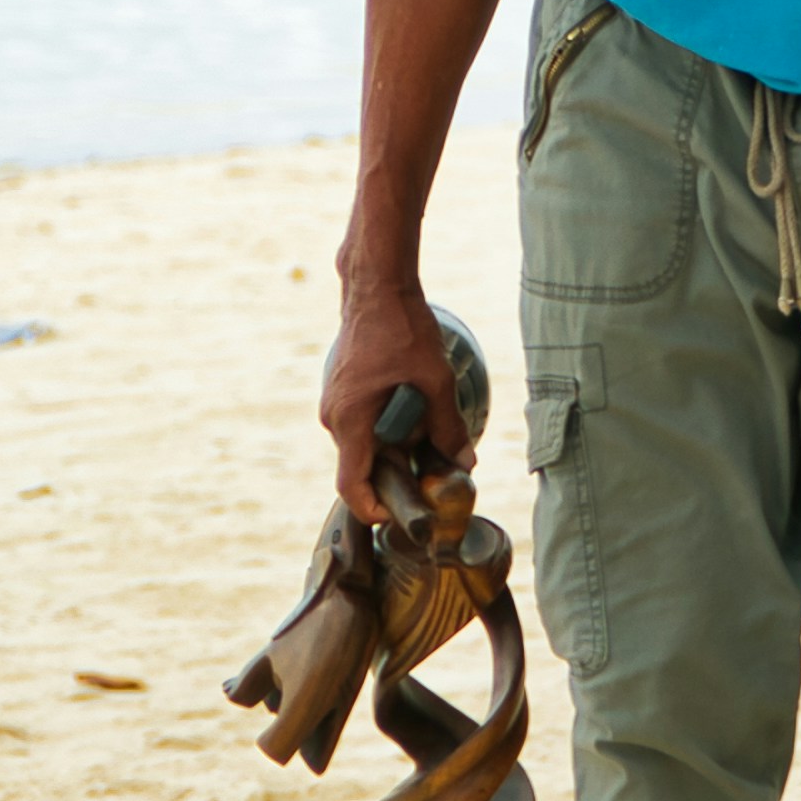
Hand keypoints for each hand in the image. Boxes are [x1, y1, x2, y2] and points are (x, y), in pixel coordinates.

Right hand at [319, 265, 464, 518]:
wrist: (376, 285)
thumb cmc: (401, 326)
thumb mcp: (434, 379)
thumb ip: (448, 425)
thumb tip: (465, 462)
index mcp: (350, 420)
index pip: (350, 485)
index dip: (373, 509)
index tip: (399, 515)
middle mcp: (334, 417)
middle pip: (362, 465)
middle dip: (396, 471)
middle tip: (431, 468)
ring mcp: (335, 403)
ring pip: (364, 443)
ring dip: (393, 445)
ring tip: (427, 428)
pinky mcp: (342, 392)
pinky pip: (362, 424)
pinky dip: (386, 426)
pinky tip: (413, 407)